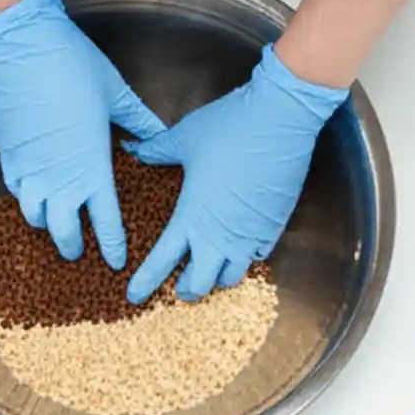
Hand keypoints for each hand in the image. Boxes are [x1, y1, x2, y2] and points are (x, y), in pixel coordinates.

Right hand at [0, 0, 163, 268]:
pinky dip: (25, 198)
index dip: (112, 245)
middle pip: (64, 231)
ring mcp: (29, 168)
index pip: (106, 222)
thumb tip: (156, 136)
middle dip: (73, 246)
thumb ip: (140, 122)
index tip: (116, 262)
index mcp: (93, 167)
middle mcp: (59, 177)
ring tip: (55, 223)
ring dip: (46, 224)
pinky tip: (33, 193)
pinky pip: (15, 190)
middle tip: (80, 252)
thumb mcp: (117, 95)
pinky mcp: (8, 155)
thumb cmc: (75, 66)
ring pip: (34, 216)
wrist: (25, 45)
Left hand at [124, 44, 347, 303]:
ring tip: (208, 267)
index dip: (145, 282)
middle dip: (184, 289)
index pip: (162, 263)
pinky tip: (239, 246)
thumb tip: (134, 149)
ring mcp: (250, 234)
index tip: (133, 296)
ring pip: (231, 278)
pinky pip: (257, 256)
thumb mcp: (184, 138)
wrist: (280, 119)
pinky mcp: (274, 226)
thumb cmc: (229, 127)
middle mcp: (221, 235)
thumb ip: (156, 150)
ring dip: (216, 277)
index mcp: (192, 217)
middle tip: (177, 284)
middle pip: (199, 285)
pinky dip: (244, 258)